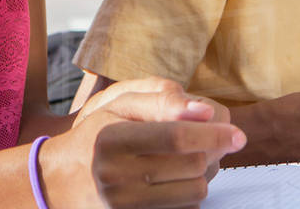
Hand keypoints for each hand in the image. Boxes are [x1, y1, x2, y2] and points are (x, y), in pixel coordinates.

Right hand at [46, 78, 244, 207]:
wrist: (61, 181)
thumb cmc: (97, 135)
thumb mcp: (119, 105)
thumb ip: (162, 101)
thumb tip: (206, 111)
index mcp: (112, 139)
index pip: (176, 138)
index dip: (214, 134)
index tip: (238, 133)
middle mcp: (115, 176)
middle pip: (191, 166)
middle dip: (211, 151)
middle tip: (211, 141)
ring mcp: (123, 206)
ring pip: (194, 192)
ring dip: (203, 174)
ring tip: (189, 159)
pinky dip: (190, 193)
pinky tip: (177, 179)